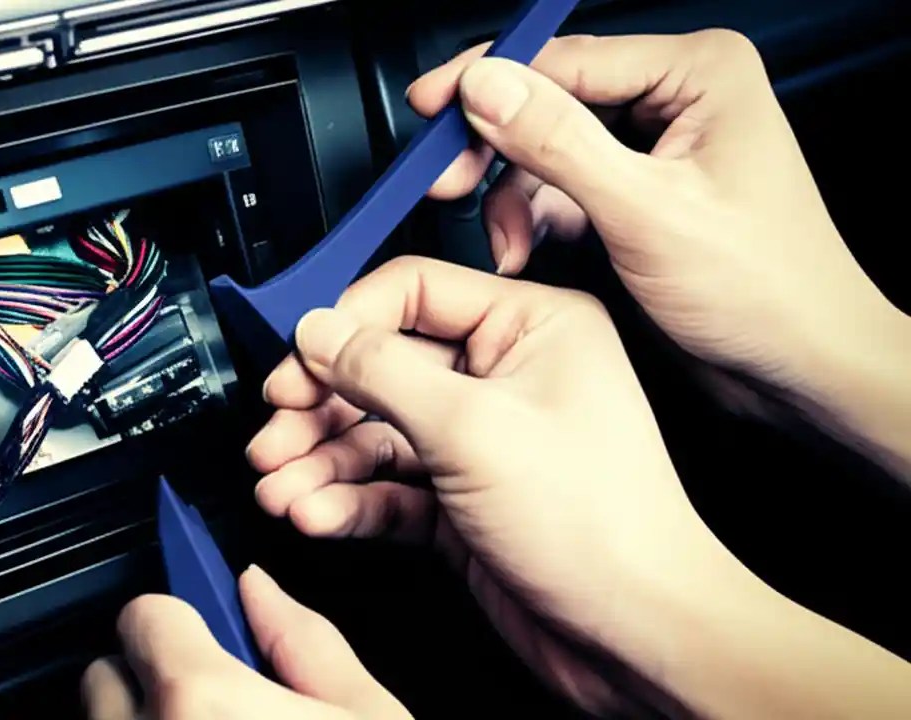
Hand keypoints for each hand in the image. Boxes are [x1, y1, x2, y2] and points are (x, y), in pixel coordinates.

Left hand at [81, 565, 410, 719]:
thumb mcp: (366, 717)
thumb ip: (307, 643)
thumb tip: (262, 591)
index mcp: (201, 700)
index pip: (147, 613)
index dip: (184, 616)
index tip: (195, 618)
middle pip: (108, 672)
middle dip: (153, 673)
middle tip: (212, 697)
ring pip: (102, 719)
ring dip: (140, 718)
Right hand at [248, 257, 910, 717]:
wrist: (634, 634)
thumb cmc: (600, 524)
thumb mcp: (472, 427)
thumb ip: (381, 371)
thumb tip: (319, 330)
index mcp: (531, 327)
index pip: (413, 292)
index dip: (345, 325)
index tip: (294, 362)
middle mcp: (505, 376)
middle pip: (382, 367)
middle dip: (320, 405)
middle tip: (274, 433)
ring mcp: (482, 441)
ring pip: (377, 433)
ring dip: (321, 460)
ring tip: (280, 484)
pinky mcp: (462, 500)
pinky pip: (390, 487)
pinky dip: (348, 500)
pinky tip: (315, 513)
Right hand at [410, 31, 910, 475]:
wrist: (797, 368)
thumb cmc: (765, 289)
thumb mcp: (646, 210)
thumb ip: (559, 143)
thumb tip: (490, 88)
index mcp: (698, 74)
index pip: (566, 57)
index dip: (487, 81)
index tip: (430, 108)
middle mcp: (676, 102)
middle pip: (549, 101)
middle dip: (493, 148)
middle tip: (445, 178)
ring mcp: (652, 151)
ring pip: (544, 151)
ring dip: (509, 198)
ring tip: (501, 243)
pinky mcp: (634, 196)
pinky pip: (559, 191)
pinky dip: (530, 221)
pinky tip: (520, 250)